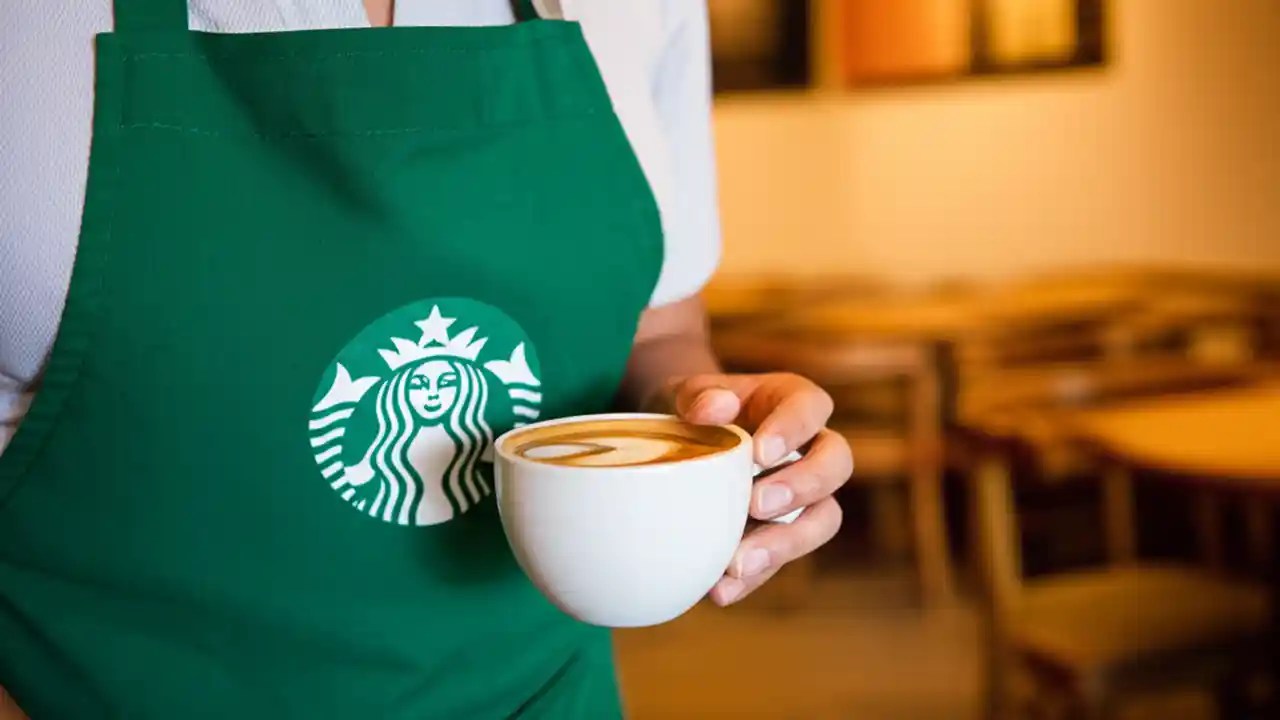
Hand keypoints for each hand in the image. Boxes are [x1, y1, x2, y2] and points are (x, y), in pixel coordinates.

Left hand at [663, 372, 852, 605]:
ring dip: (786, 544)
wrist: (677, 442)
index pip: (811, 407)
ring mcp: (802, 495)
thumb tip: (716, 408)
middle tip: (758, 505)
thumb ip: (698, 395)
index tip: (761, 453)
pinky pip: (781, 559)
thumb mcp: (686, 392)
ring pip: (823, 519)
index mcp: (792, 401)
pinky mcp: (781, 533)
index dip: (794, 430)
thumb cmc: (692, 409)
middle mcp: (810, 448)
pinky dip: (753, 578)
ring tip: (739, 562)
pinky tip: (720, 590)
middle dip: (803, 487)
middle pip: (836, 464)